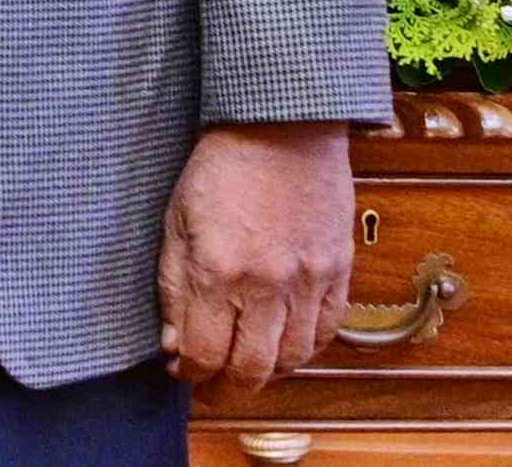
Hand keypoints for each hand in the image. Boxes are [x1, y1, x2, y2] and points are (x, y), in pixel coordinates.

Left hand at [156, 122, 352, 395]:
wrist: (281, 123)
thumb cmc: (221, 165)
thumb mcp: (176, 220)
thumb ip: (173, 287)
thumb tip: (175, 344)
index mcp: (218, 270)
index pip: (204, 355)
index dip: (189, 373)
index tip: (181, 369)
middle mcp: (266, 284)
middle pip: (251, 369)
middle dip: (225, 388)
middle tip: (212, 385)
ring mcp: (308, 279)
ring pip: (292, 359)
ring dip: (266, 372)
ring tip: (246, 364)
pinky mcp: (338, 269)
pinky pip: (328, 331)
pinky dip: (305, 348)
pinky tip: (285, 343)